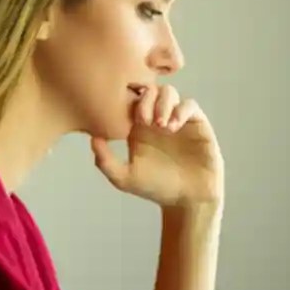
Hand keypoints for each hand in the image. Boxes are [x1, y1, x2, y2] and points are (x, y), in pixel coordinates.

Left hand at [91, 84, 223, 207]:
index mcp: (138, 127)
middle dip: (145, 100)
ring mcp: (177, 119)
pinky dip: (180, 111)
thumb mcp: (124, 178)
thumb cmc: (156, 188)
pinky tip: (173, 127)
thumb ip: (105, 161)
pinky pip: (190, 105)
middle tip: (144, 121)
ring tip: (160, 125)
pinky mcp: (197, 124)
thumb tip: (92, 137)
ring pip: (169, 92)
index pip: (130, 100)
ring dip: (163, 103)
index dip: (127, 103)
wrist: (187, 200)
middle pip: (149, 90)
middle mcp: (157, 118)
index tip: (127, 122)